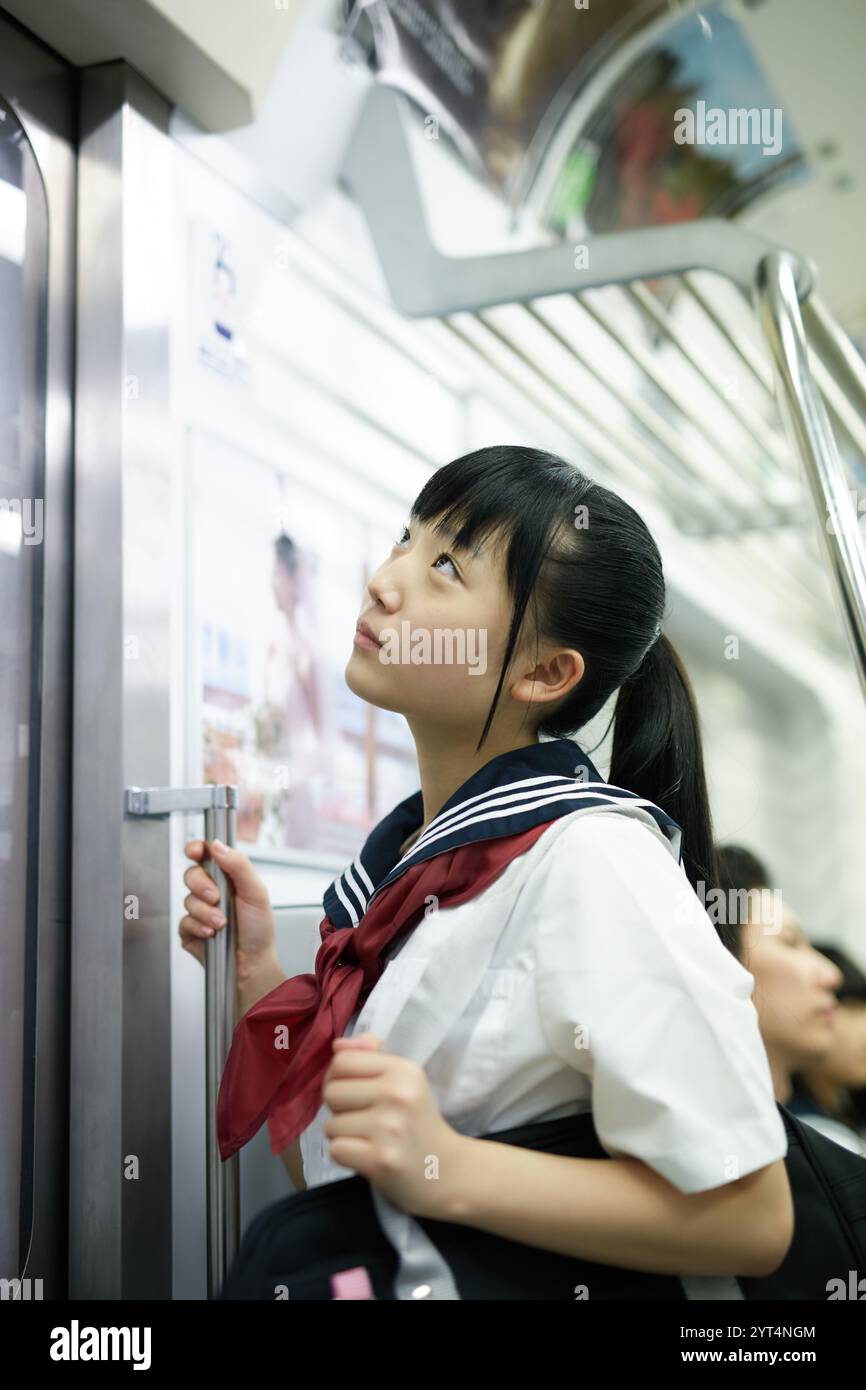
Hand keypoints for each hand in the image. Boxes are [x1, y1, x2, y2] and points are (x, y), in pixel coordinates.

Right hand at [178, 838, 275, 982]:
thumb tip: (217, 845)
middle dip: (201, 885)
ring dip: (205, 912)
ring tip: (222, 924)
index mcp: (227, 877)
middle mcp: (211, 890)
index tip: (194, 851)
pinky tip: (211, 934)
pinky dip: (198, 926)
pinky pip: (183, 920)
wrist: (251, 962)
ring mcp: (199, 909)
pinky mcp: (189, 929)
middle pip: (191, 874)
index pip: (206, 855)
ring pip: (187, 899)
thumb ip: (239, 866)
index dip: (196, 848)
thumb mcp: (256, 893)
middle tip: (215, 897)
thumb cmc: (258, 929)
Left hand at [321, 1034, 466, 1219]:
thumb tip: (337, 1044)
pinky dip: (346, 1155)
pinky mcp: (379, 1160)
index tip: (354, 1092)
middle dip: (340, 1109)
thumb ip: (371, 1057)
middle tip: (365, 1119)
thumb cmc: (418, 1122)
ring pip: (331, 1125)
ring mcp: (387, 1128)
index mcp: (403, 1070)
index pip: (343, 1061)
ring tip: (369, 1139)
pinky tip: (368, 1156)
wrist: (448, 1171)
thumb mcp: (404, 1081)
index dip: (338, 1077)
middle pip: (331, 1093)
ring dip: (343, 1136)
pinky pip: (336, 1150)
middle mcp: (396, 1094)